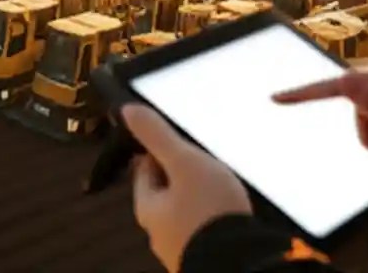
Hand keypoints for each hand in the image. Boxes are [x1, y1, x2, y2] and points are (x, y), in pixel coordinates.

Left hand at [123, 104, 251, 272]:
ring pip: (184, 214)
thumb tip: (127, 111)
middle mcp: (159, 233)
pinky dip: (212, 218)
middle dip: (179, 178)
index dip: (158, 151)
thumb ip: (157, 136)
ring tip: (218, 184)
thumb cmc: (208, 210)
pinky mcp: (204, 256)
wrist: (240, 262)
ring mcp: (181, 248)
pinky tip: (227, 212)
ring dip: (197, 200)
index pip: (145, 171)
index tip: (175, 140)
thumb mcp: (184, 162)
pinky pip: (204, 230)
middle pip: (164, 195)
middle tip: (199, 160)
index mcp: (148, 208)